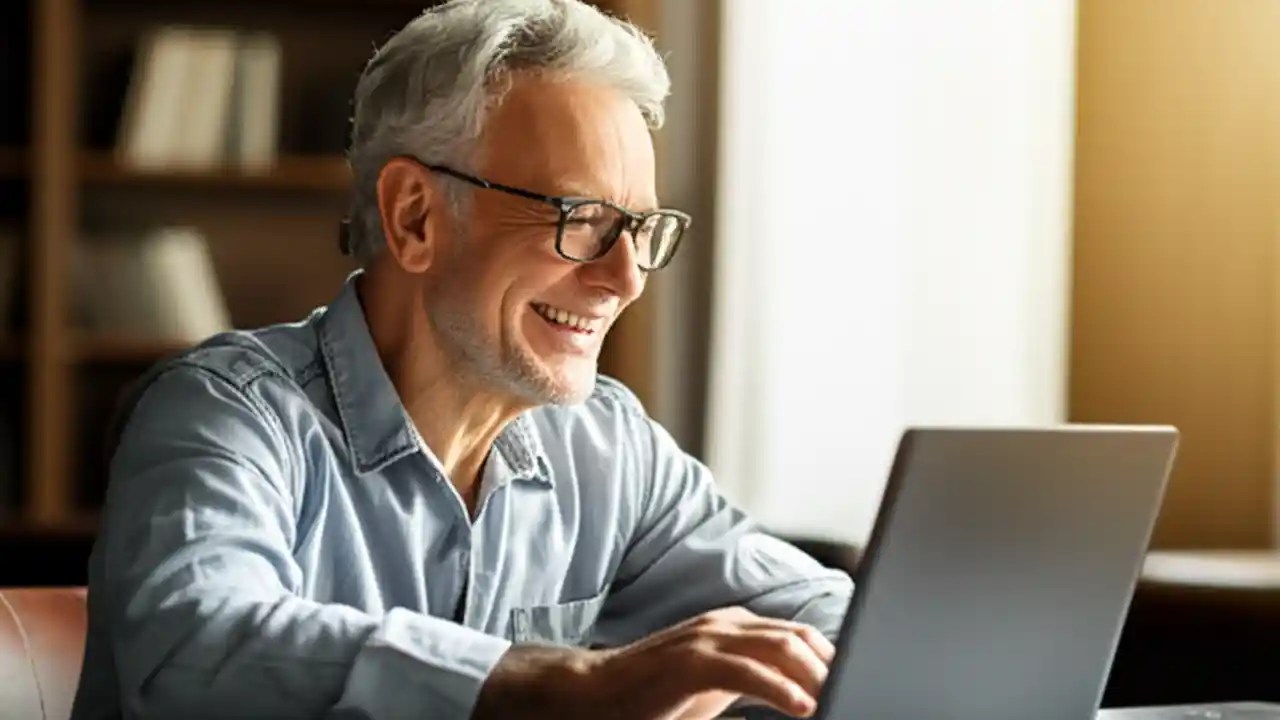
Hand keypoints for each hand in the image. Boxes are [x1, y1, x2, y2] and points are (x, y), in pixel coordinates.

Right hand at [471, 606, 834, 719]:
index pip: (799, 636)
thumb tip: (803, 698)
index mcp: (736, 627)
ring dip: (817, 678)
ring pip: (781, 648)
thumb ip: (758, 682)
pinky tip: (802, 708)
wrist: (595, 695)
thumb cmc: (657, 697)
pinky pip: (747, 672)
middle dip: (834, 667)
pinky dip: (780, 690)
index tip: (860, 681)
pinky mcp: (691, 662)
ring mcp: (707, 638)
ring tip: (841, 699)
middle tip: (862, 689)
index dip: (833, 659)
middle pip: (799, 638)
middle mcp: (726, 624)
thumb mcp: (717, 688)